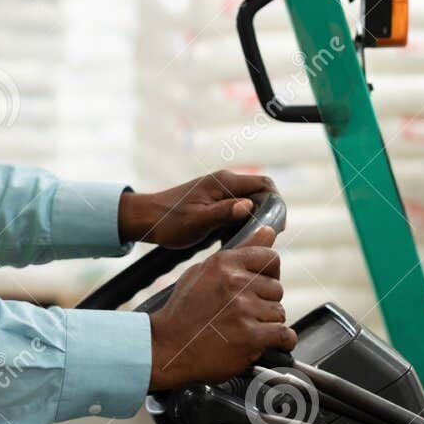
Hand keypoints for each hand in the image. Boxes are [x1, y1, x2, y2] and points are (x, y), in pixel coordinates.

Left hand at [118, 170, 277, 247]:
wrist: (148, 219)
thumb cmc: (169, 221)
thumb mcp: (197, 221)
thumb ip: (223, 213)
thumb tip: (248, 206)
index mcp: (225, 182)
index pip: (264, 185)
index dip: (276, 204)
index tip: (275, 226)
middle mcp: (226, 183)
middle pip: (261, 195)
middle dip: (264, 216)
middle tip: (259, 239)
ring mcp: (221, 193)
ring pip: (250, 205)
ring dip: (250, 223)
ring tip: (241, 241)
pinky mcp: (216, 204)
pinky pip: (238, 212)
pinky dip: (238, 226)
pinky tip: (227, 241)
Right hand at [147, 226, 295, 390]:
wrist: (167, 346)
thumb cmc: (184, 309)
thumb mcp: (204, 271)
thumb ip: (240, 250)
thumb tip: (269, 230)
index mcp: (224, 263)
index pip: (271, 258)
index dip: (269, 275)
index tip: (260, 287)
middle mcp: (235, 282)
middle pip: (277, 289)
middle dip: (266, 302)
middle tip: (246, 313)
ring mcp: (243, 310)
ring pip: (279, 313)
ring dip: (268, 323)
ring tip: (245, 329)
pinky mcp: (250, 337)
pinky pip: (284, 335)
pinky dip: (283, 341)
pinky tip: (268, 342)